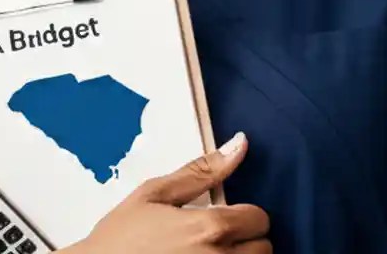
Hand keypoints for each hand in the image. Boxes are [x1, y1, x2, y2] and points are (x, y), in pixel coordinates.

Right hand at [71, 132, 270, 253]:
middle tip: (213, 239)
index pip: (259, 218)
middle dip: (244, 240)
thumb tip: (240, 144)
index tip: (221, 217)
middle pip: (264, 248)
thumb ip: (201, 171)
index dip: (242, 214)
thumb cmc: (122, 236)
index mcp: (209, 228)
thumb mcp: (155, 194)